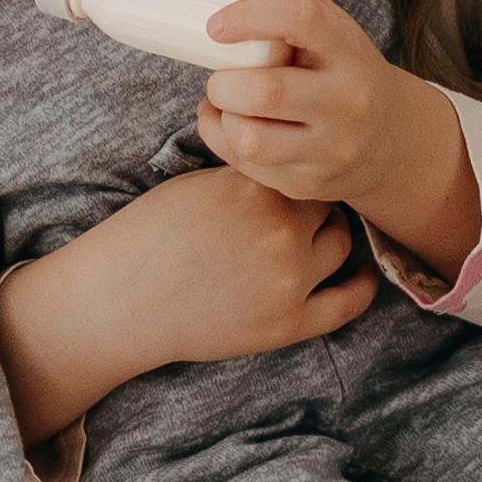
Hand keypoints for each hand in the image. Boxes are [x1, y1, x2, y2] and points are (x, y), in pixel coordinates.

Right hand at [0, 167, 375, 441]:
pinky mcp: (289, 324)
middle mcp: (281, 230)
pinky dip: (362, 285)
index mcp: (255, 188)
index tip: (296, 172)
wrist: (120, 301)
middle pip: (326, 203)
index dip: (298, 169)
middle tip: (301, 209)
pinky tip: (361, 274)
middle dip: (314, 204)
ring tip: (318, 236)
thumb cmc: (148, 237)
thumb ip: (248, 174)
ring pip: (340, 243)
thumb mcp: (199, 184)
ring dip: (331, 237)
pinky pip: (349, 302)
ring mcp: (289, 279)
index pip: (302, 164)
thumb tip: (284, 158)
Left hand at [196, 0, 424, 211]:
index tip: (216, 26)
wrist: (389, 141)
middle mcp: (348, 101)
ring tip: (227, 102)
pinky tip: (232, 124)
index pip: (301, 19)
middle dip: (224, 82)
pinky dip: (223, 139)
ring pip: (250, 138)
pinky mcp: (310, 183)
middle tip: (221, 74)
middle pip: (265, 91)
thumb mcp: (331, 23)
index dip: (249, 16)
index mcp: (350, 50)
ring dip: (223, 116)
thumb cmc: (344, 70)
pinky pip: (246, 165)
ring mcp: (331, 148)